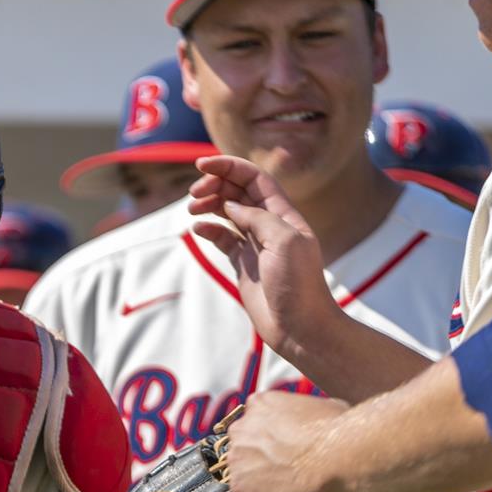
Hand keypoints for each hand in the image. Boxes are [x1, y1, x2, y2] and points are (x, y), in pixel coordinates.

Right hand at [188, 156, 342, 361]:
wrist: (299, 327)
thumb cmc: (299, 285)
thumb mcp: (284, 242)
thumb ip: (257, 217)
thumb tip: (231, 205)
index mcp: (283, 215)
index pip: (254, 179)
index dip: (229, 167)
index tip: (202, 165)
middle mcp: (269, 225)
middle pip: (238, 192)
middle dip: (214, 185)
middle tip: (194, 193)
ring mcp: (255, 244)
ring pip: (228, 212)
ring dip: (208, 204)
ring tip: (191, 209)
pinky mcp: (243, 263)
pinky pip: (222, 238)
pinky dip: (208, 229)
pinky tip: (197, 229)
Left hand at [223, 391, 352, 491]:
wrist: (340, 455)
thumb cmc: (341, 433)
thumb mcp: (327, 408)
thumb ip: (311, 416)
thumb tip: (323, 421)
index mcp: (260, 405)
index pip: (262, 430)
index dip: (281, 450)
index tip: (300, 462)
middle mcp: (241, 429)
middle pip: (252, 456)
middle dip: (275, 472)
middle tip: (300, 484)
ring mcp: (237, 459)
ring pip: (252, 483)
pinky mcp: (240, 487)